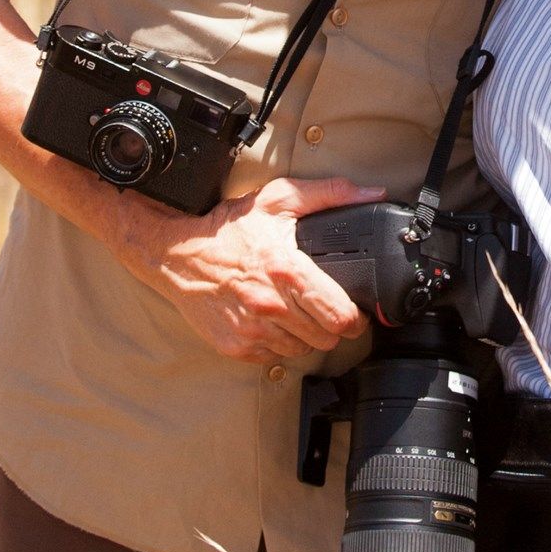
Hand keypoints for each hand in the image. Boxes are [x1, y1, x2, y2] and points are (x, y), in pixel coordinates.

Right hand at [134, 175, 381, 365]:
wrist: (178, 256)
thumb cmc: (229, 229)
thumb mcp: (278, 200)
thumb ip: (330, 194)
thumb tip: (372, 195)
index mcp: (287, 272)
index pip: (340, 316)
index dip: (356, 319)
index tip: (356, 312)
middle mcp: (271, 306)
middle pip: (327, 338)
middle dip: (333, 327)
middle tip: (327, 310)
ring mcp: (252, 331)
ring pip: (303, 350)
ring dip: (307, 336)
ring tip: (297, 312)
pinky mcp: (237, 347)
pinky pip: (275, 357)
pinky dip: (280, 343)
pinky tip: (273, 321)